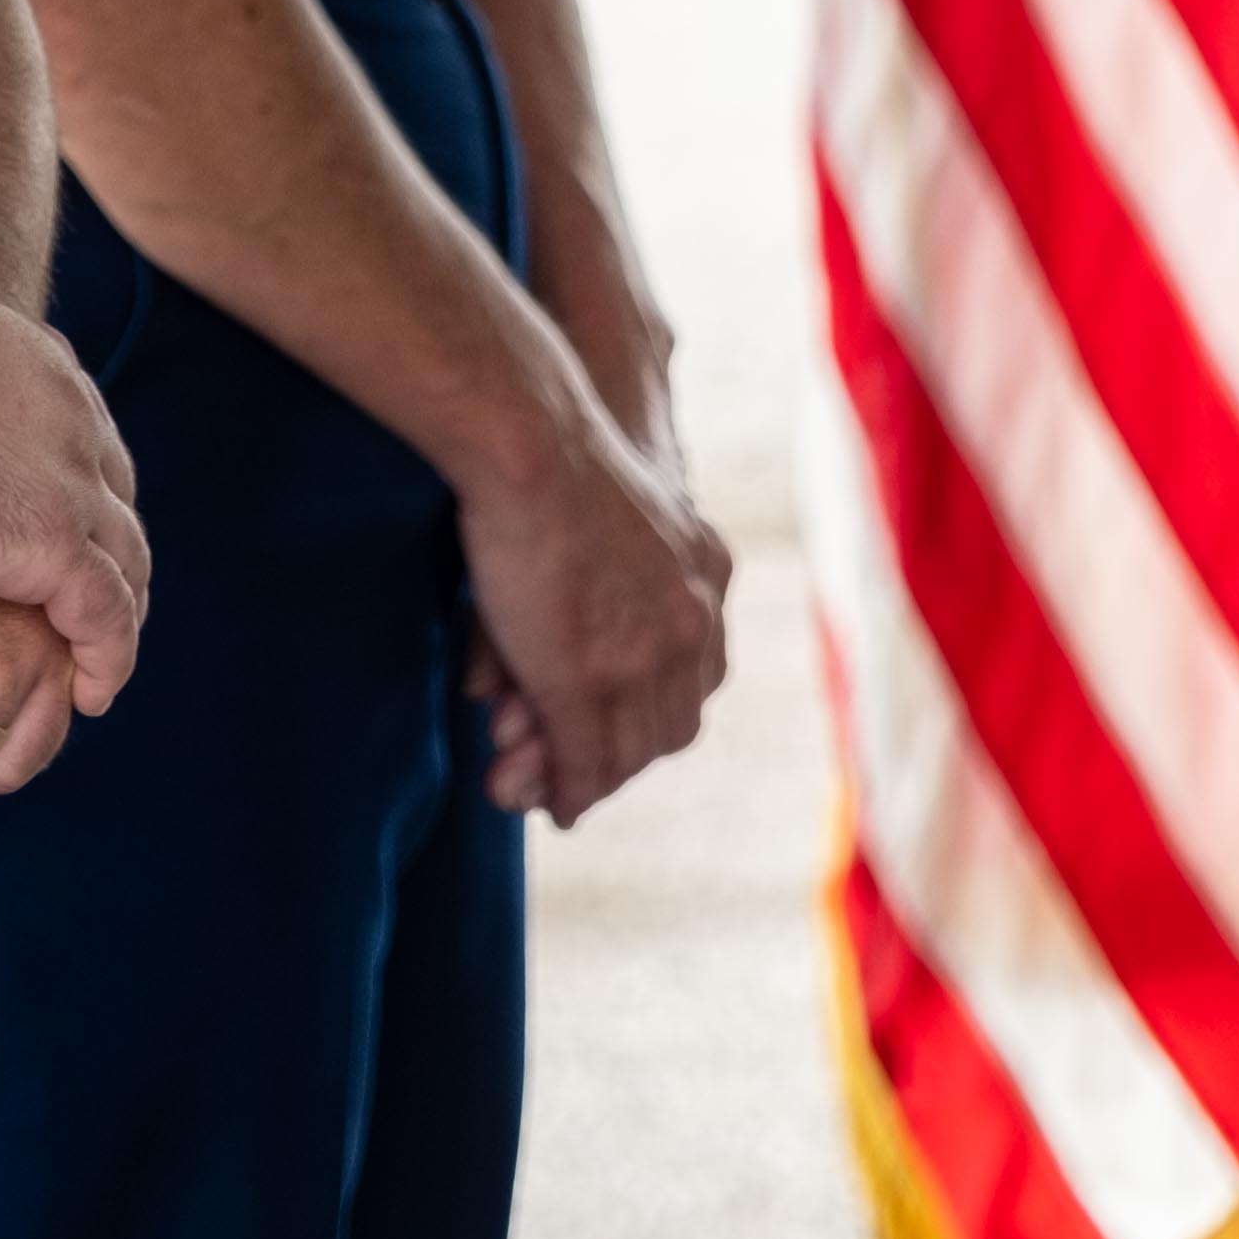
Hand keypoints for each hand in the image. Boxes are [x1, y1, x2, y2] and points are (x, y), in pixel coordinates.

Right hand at [0, 272, 147, 710]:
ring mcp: (71, 481)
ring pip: (122, 562)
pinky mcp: (53, 540)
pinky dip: (106, 653)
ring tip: (94, 662)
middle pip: (112, 501)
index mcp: (37, 368)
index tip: (58, 532)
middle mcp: (73, 420)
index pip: (80, 443)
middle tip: (84, 607)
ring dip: (113, 614)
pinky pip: (104, 613)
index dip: (76, 494)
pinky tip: (93, 690)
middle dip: (106, 553)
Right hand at [453, 390, 731, 823]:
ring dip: (591, 782)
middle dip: (625, 759)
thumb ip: (610, 577)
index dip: (655, 713)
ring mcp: (641, 653)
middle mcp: (692, 618)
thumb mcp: (613, 516)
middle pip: (671, 723)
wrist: (531, 433)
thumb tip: (587, 618)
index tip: (619, 734)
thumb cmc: (554, 452)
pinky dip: (570, 790)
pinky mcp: (584, 675)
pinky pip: (586, 758)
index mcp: (707, 571)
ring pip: (629, 750)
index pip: (696, 676)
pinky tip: (553, 805)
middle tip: (582, 777)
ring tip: (556, 797)